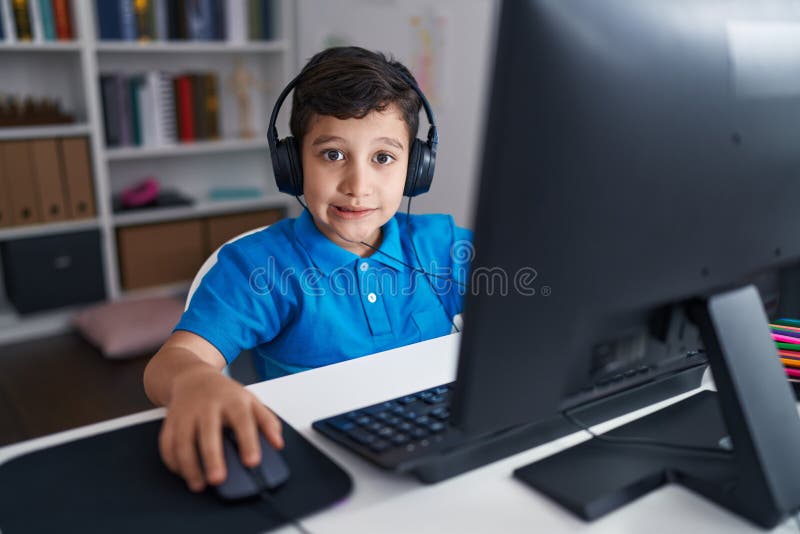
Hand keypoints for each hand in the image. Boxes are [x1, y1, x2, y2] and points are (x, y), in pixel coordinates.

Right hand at [157, 368, 283, 491]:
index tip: (252, 462)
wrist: (193, 376)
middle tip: (219, 479)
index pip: (242, 420)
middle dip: (212, 458)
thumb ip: (267, 421)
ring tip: (199, 484)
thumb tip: (278, 443)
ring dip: (189, 466)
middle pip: (208, 432)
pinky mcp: (170, 420)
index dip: (248, 442)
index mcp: (232, 400)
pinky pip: (166, 443)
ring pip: (183, 440)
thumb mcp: (250, 400)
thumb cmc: (224, 393)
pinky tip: (182, 473)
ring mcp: (186, 412)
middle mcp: (207, 405)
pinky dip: (172, 461)